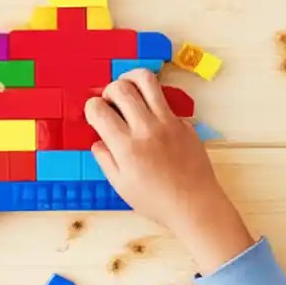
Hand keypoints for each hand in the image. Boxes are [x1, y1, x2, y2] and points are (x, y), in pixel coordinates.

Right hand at [85, 69, 253, 273]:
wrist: (195, 205)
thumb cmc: (156, 201)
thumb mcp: (121, 185)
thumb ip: (105, 159)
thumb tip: (98, 140)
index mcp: (126, 146)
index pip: (98, 109)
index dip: (90, 107)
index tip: (94, 113)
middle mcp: (146, 129)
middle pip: (120, 88)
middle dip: (108, 90)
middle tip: (110, 101)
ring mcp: (168, 122)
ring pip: (146, 81)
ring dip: (130, 79)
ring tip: (128, 89)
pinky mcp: (184, 122)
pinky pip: (165, 100)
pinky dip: (153, 101)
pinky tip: (151, 116)